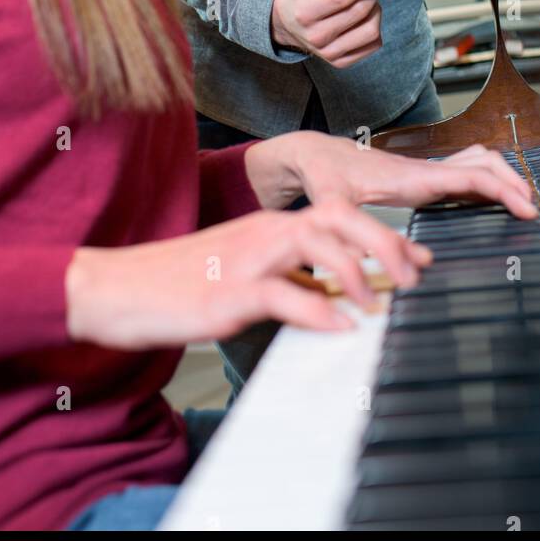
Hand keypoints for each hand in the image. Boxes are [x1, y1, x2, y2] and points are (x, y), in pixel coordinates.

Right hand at [65, 198, 430, 350]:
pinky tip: (340, 325)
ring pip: (316, 244)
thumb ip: (288, 278)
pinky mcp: (228, 292)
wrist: (119, 287)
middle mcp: (265, 232)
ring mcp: (247, 260)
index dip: (386, 234)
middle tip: (414, 277)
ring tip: (379, 304)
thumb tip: (332, 298)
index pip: (340, 215)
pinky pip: (283, 294)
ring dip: (356, 272)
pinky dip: (317, 308)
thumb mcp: (244, 273)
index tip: (420, 259)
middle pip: (339, 217)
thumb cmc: (181, 281)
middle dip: (385, 242)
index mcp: (271, 225)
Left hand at [246, 132, 538, 219]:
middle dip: (515, 181)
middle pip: (486, 163)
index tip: (529, 210)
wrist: (314, 156)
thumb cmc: (324, 177)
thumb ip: (352, 231)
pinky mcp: (423, 178)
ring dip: (504, 176)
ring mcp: (427, 171)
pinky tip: (495, 200)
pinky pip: (466, 172)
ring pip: (479, 161)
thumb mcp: (332, 205)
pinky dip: (488, 180)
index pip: (472, 174)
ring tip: (525, 204)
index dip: (504, 190)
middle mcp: (427, 169)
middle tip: (537, 210)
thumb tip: (384, 262)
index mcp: (415, 176)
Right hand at [271, 0, 384, 66]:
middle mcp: (316, 36)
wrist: (285, 26)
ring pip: (371, 30)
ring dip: (376, 10)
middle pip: (359, 12)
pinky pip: (373, 44)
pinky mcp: (340, 62)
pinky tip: (366, 16)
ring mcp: (328, 53)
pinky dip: (374, 27)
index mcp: (304, 13)